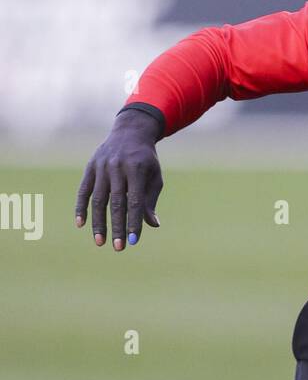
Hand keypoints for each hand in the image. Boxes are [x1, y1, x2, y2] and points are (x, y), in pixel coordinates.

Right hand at [75, 109, 163, 249]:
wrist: (130, 132)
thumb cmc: (146, 160)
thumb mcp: (154, 177)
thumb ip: (150, 200)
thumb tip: (152, 225)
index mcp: (136, 170)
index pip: (135, 202)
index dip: (134, 222)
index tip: (133, 241)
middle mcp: (117, 168)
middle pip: (116, 203)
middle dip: (117, 227)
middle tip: (118, 248)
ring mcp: (101, 167)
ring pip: (98, 199)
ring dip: (98, 222)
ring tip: (99, 242)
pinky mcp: (90, 168)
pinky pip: (83, 190)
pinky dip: (81, 207)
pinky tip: (80, 224)